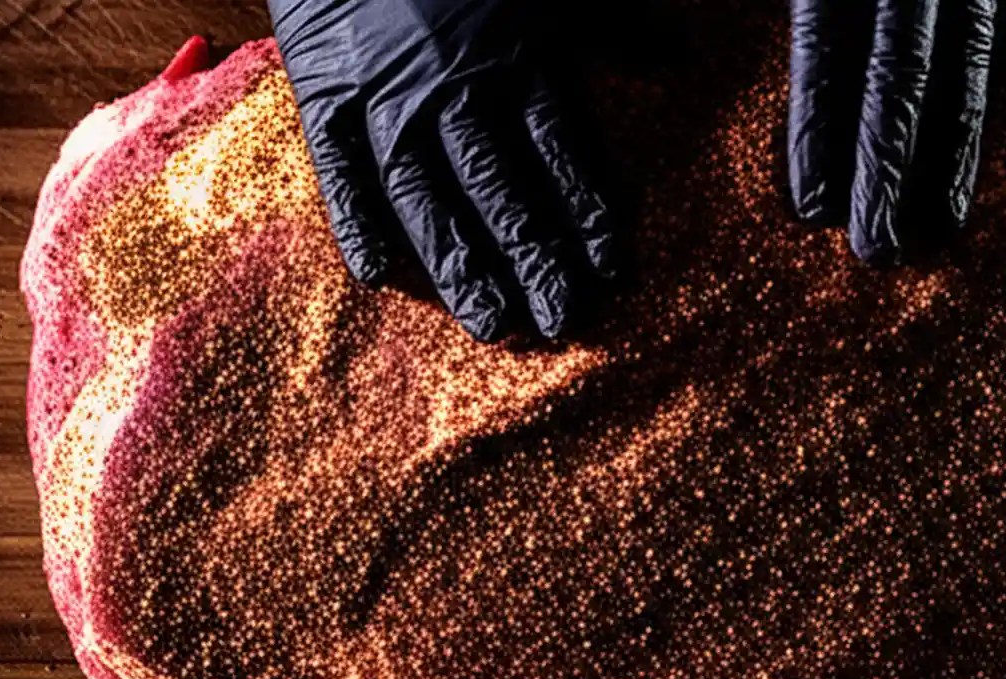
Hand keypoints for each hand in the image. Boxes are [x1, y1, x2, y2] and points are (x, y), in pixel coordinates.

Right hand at [268, 0, 620, 340]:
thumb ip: (613, 26)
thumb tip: (677, 58)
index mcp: (512, 58)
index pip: (558, 149)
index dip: (584, 211)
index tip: (609, 271)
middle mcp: (451, 89)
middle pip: (497, 187)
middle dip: (531, 258)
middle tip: (560, 321)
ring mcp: (387, 98)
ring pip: (424, 193)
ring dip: (456, 262)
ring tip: (489, 322)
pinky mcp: (328, 98)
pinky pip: (337, 167)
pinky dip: (353, 220)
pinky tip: (375, 276)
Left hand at [787, 1, 1005, 265]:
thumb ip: (811, 18)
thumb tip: (769, 75)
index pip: (823, 56)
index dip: (817, 130)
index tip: (812, 211)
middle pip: (897, 80)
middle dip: (885, 171)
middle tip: (876, 252)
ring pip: (969, 63)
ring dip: (959, 152)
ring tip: (945, 227)